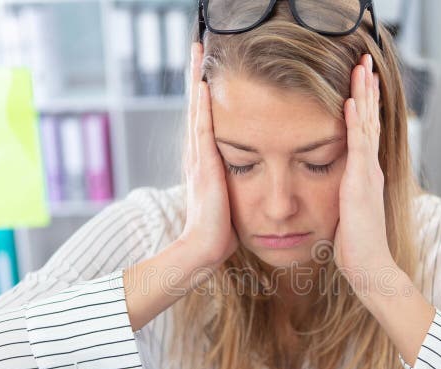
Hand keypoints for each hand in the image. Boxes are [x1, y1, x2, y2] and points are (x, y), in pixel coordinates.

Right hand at [178, 42, 238, 268]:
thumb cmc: (219, 232)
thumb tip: (245, 182)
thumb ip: (232, 186)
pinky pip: (203, 130)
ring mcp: (199, 159)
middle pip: (196, 106)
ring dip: (195, 80)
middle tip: (196, 47)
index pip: (204, 119)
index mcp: (205, 162)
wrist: (203, 249)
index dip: (203, 94)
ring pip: (197, 110)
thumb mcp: (228, 201)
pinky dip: (201, 107)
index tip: (205, 70)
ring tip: (196, 52)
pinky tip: (202, 86)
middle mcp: (198, 155)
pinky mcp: (205, 167)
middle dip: (195, 76)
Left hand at [333, 53, 392, 292]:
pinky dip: (355, 121)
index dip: (364, 105)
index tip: (360, 81)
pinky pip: (357, 145)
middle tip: (364, 61)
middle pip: (370, 120)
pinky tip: (350, 101)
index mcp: (365, 174)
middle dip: (367, 90)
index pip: (365, 131)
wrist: (369, 266)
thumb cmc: (355, 246)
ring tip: (362, 68)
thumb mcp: (345, 213)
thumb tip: (333, 190)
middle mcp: (370, 169)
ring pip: (367, 125)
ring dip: (363, 95)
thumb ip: (342, 195)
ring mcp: (368, 174)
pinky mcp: (360, 183)